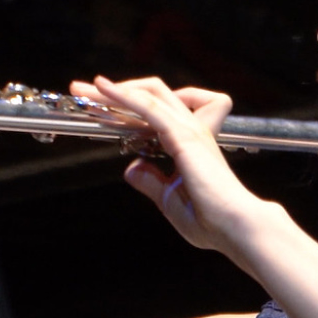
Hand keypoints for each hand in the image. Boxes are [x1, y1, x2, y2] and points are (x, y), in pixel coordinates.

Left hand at [73, 75, 267, 259]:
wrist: (234, 227)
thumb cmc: (211, 221)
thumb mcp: (169, 199)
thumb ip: (151, 181)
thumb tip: (132, 169)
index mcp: (188, 144)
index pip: (153, 114)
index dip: (124, 108)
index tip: (97, 110)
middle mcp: (190, 130)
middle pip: (150, 95)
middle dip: (114, 93)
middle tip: (83, 92)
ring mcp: (188, 130)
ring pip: (148, 95)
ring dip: (113, 91)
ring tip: (85, 89)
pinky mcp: (182, 136)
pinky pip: (149, 107)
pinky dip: (124, 96)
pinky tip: (103, 89)